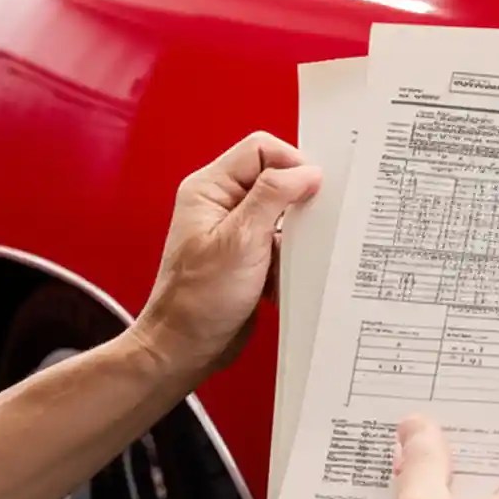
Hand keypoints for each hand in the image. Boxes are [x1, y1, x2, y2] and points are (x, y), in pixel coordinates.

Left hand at [131, 131, 320, 378]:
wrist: (184, 348)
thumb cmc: (199, 300)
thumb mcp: (241, 240)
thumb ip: (273, 197)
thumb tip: (307, 171)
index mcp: (209, 189)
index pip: (260, 150)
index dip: (291, 163)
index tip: (314, 189)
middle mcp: (222, 204)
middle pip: (274, 178)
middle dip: (298, 199)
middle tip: (315, 220)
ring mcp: (235, 231)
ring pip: (281, 212)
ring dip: (296, 232)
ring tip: (299, 253)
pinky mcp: (248, 256)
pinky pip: (281, 242)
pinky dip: (291, 257)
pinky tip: (287, 276)